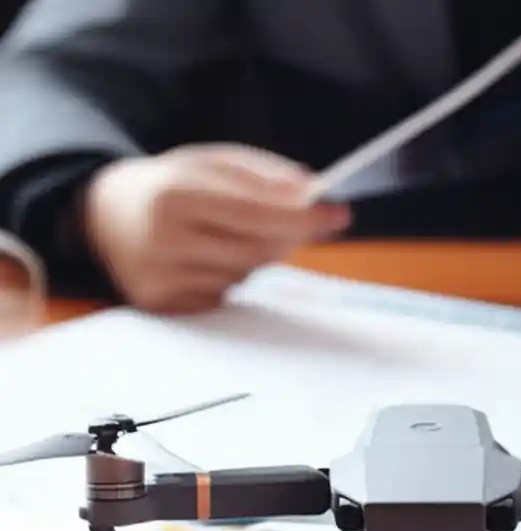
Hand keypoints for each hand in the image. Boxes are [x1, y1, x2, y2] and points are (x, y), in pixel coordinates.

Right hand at [82, 144, 350, 312]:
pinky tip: (207, 257)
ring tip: (228, 232)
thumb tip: (309, 192)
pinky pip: (225, 295)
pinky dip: (231, 276)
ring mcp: (159, 277)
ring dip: (257, 255)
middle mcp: (162, 239)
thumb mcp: (213, 161)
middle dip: (291, 236)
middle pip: (258, 250)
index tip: (340, 213)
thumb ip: (263, 174)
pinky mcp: (160, 304)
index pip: (256, 212)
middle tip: (306, 221)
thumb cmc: (173, 184)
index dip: (303, 216)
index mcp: (174, 194)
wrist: (106, 215)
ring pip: (245, 274)